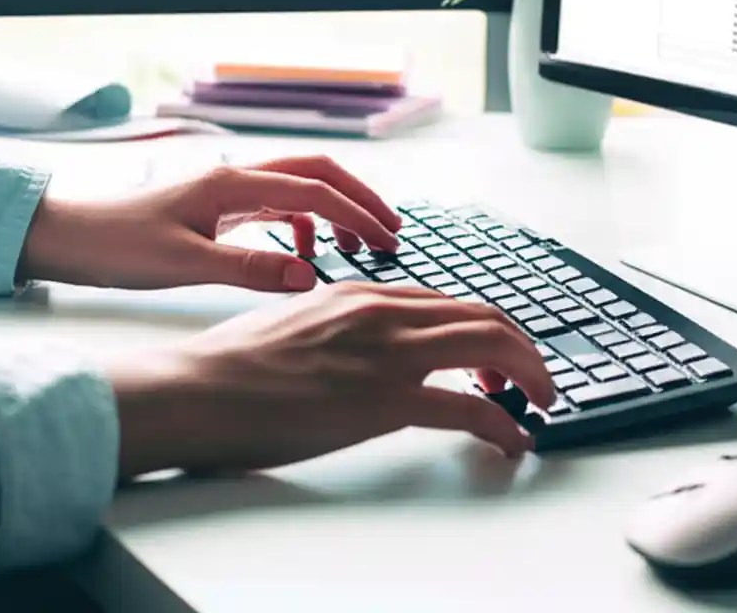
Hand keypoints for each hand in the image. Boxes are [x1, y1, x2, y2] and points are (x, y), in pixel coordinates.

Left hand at [19, 156, 400, 291]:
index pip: (313, 189)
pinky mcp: (220, 207)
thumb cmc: (117, 246)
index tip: (386, 239)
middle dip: (359, 198)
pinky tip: (305, 251)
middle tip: (390, 231)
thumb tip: (309, 274)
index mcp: (231, 184)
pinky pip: (278, 205)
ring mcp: (228, 190)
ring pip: (300, 186)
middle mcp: (235, 178)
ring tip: (358, 245)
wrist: (68, 237)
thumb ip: (249, 268)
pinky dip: (305, 223)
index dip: (356, 213)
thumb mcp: (183, 264)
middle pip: (317, 172)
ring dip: (336, 209)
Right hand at [109, 283, 555, 476]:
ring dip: (529, 375)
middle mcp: (385, 314)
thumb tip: (368, 347)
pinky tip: (514, 441)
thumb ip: (345, 325)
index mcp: (364, 294)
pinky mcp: (384, 400)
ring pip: (490, 347)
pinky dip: (503, 425)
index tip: (496, 360)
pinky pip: (468, 409)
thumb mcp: (299, 321)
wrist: (196, 389)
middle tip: (536, 380)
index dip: (485, 332)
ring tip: (540, 402)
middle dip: (523, 349)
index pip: (449, 303)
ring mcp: (388, 354)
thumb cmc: (232, 365)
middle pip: (485, 317)